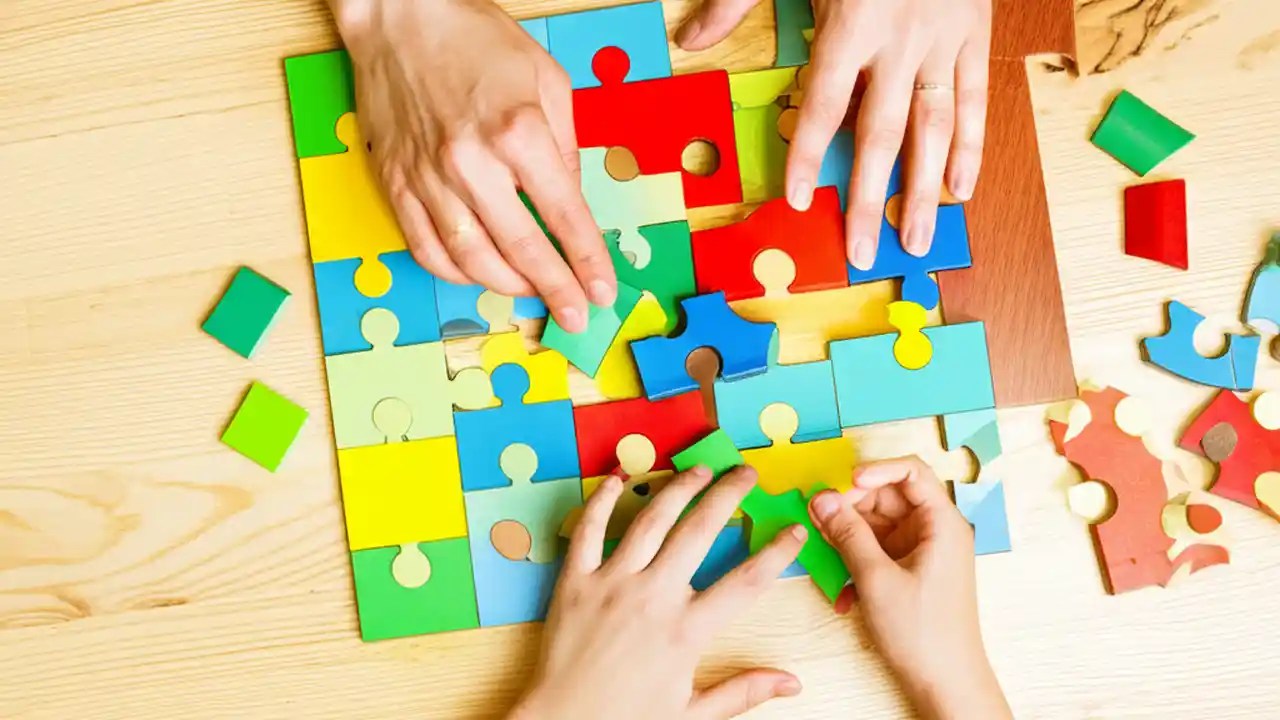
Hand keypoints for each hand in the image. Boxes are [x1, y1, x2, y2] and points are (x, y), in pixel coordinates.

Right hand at [330, 0, 615, 332]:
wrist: (400, 17)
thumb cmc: (477, 41)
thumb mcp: (547, 81)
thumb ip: (566, 147)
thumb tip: (571, 203)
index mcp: (518, 132)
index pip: (564, 216)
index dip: (587, 262)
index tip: (604, 291)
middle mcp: (472, 163)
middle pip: (521, 250)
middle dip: (556, 291)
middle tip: (576, 316)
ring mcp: (430, 178)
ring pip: (472, 260)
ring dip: (509, 286)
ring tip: (533, 291)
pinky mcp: (398, 184)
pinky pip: (428, 249)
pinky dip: (457, 273)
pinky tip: (481, 272)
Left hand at [511, 466, 805, 719]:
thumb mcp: (692, 714)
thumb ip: (742, 692)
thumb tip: (792, 682)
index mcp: (686, 631)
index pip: (745, 582)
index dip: (776, 553)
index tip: (795, 530)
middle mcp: (652, 597)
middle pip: (700, 531)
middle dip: (728, 494)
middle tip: (747, 473)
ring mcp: (612, 584)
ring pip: (651, 520)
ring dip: (678, 488)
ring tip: (699, 469)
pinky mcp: (575, 582)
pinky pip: (588, 530)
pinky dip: (603, 501)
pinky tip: (620, 480)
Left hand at [677, 0, 990, 269]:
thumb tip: (690, 39)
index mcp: (851, 21)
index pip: (825, 104)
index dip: (810, 154)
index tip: (798, 199)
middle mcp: (901, 40)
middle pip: (882, 133)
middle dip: (870, 197)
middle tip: (865, 253)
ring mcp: (944, 39)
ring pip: (937, 127)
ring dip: (926, 188)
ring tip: (918, 238)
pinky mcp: (975, 32)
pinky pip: (977, 98)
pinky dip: (973, 144)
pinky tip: (962, 188)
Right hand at [808, 457, 1010, 719]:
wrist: (944, 683)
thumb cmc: (925, 634)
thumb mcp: (876, 579)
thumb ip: (848, 534)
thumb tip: (823, 500)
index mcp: (942, 524)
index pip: (911, 472)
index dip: (876, 470)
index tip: (845, 482)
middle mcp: (935, 532)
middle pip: (887, 498)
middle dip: (851, 508)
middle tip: (819, 519)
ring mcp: (922, 552)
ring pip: (877, 526)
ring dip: (849, 538)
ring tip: (825, 553)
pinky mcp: (909, 571)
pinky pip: (878, 551)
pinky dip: (856, 562)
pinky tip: (843, 590)